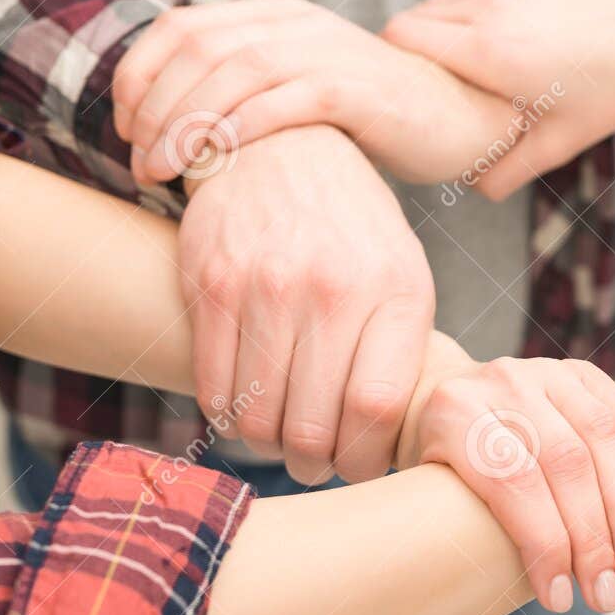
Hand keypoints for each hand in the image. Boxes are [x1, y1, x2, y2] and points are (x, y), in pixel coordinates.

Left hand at [113, 0, 514, 184]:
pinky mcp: (355, 89)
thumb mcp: (302, 89)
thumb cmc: (376, 118)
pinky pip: (281, 101)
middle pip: (198, 48)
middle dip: (154, 106)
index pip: (181, 26)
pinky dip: (237, 130)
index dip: (139, 74)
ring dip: (185, 123)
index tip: (124, 126)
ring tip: (162, 171)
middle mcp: (297, 22)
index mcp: (276, 14)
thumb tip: (175, 123)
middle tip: (138, 161)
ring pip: (232, 72)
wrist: (462, 117)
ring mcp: (327, 51)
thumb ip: (249, 89)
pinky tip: (213, 164)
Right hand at [176, 125, 433, 484]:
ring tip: (280, 436)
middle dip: (313, 464)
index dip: (362, 459)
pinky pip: (213, 386)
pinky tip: (245, 406)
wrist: (285, 149)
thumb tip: (387, 445)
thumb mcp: (403, 277)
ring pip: (257, 416)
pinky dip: (228, 414)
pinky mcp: (211, 282)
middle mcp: (331, 287)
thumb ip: (401, 353)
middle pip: (311, 426)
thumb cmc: (354, 232)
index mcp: (394, 291)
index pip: (375, 409)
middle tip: (313, 462)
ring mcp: (266, 284)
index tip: (356, 465)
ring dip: (267, 445)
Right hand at [383, 0, 614, 199]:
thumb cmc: (614, 91)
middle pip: (410, 20)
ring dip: (441, 35)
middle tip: (438, 93)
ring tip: (470, 72)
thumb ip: (505, 169)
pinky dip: (468, 15)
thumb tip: (470, 186)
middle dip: (414, 56)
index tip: (411, 97)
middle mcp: (490, 5)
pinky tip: (500, 45)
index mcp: (492, 50)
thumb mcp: (560, 142)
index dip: (395, 68)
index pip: (399, 39)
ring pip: (437, 3)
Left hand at [397, 339, 614, 614]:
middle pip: (562, 462)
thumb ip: (450, 589)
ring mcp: (544, 373)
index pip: (510, 481)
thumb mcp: (423, 524)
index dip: (543, 543)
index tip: (562, 599)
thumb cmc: (439, 482)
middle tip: (607, 593)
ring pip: (601, 437)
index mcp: (453, 414)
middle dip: (592, 536)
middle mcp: (499, 383)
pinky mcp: (580, 374)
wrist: (445, 405)